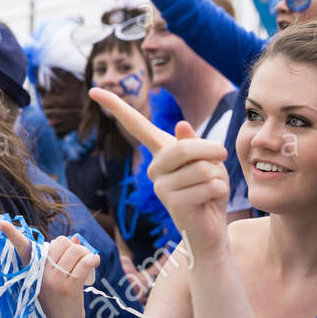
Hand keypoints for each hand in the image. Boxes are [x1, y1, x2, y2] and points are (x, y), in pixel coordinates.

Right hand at [0, 221, 97, 317]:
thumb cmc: (59, 302)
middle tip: (78, 258)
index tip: (0, 222)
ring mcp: (54, 281)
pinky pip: (84, 263)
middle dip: (72, 246)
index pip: (21, 249)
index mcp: (33, 272)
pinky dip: (93, 259)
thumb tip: (76, 239)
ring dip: (86, 253)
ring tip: (89, 262)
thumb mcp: (52, 281)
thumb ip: (61, 260)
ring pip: (75, 251)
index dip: (12, 235)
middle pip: (59, 243)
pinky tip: (95, 262)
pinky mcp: (69, 287)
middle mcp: (41, 275)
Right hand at [88, 89, 229, 257]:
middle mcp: (154, 168)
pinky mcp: (171, 203)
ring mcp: (159, 186)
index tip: (94, 90)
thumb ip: (195, 143)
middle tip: (222, 155)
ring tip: (211, 187)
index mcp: (160, 151)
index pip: (135, 125)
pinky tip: (210, 201)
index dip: (115, 107)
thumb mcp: (208, 159)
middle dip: (211, 151)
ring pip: (202, 169)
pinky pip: (207, 186)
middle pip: (183, 148)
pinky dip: (219, 190)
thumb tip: (180, 124)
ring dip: (218, 176)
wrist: (209, 227)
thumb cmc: (209, 188)